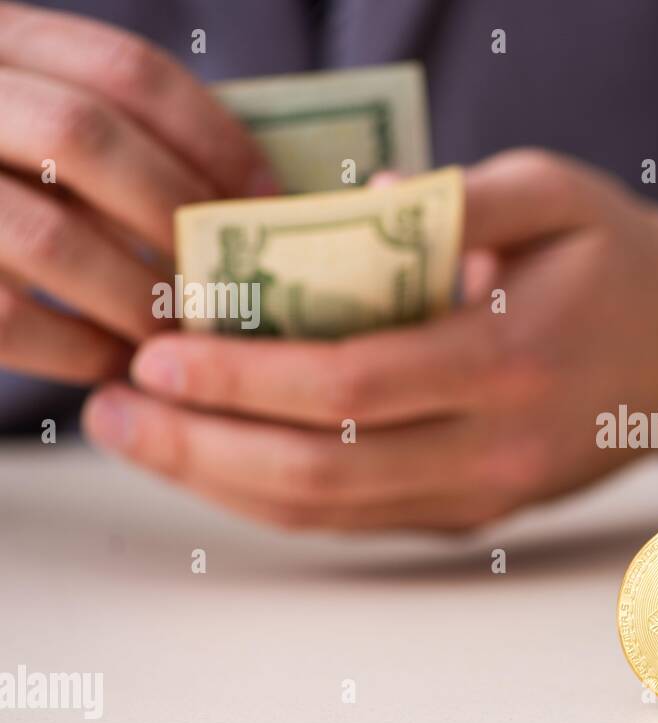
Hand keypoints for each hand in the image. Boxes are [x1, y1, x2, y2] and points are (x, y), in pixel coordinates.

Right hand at [0, 2, 273, 382]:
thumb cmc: (4, 179)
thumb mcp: (38, 125)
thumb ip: (118, 138)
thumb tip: (260, 201)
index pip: (125, 70)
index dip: (215, 139)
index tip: (275, 202)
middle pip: (85, 137)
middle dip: (177, 217)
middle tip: (235, 279)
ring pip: (49, 236)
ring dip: (140, 296)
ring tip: (188, 333)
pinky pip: (8, 317)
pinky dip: (79, 347)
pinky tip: (119, 363)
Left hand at [84, 149, 657, 530]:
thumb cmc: (623, 262)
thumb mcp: (554, 193)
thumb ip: (459, 196)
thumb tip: (359, 205)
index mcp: (511, 362)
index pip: (352, 387)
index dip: (245, 378)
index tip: (160, 353)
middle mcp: (497, 447)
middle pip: (325, 471)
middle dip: (203, 448)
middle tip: (113, 412)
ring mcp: (489, 491)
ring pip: (335, 512)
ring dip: (226, 483)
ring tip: (144, 443)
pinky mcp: (482, 509)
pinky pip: (364, 520)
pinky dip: (283, 499)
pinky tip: (225, 465)